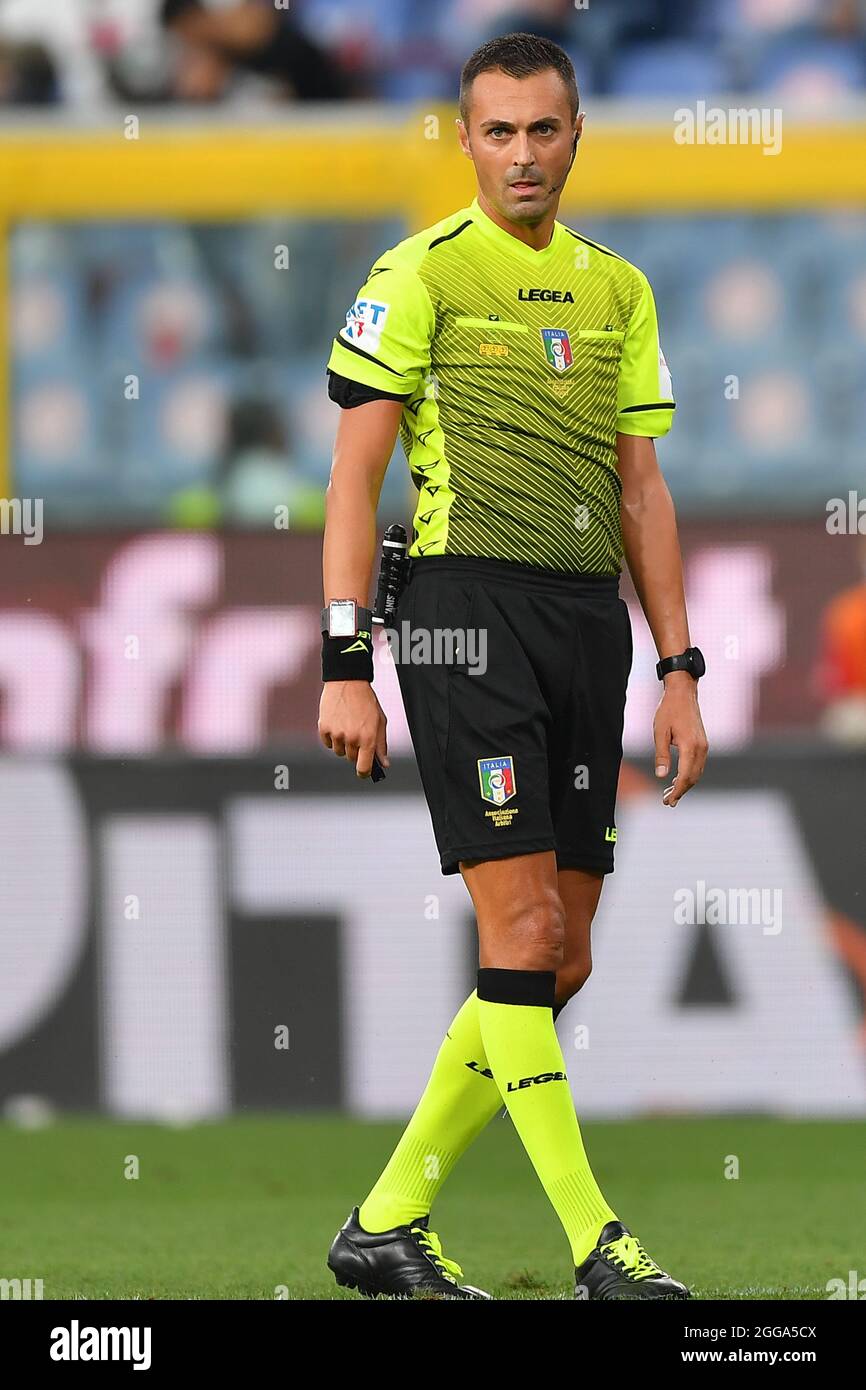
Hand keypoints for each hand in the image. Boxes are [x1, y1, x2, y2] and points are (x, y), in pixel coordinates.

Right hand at [318, 681, 388, 778]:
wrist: (348, 682)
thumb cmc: (366, 701)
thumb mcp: (380, 722)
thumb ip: (381, 745)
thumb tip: (384, 763)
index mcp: (368, 738)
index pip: (363, 768)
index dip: (364, 773)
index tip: (364, 772)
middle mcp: (351, 738)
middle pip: (351, 759)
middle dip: (355, 751)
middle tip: (358, 735)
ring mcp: (336, 734)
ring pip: (339, 751)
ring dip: (343, 744)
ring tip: (347, 726)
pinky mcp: (324, 727)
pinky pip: (327, 743)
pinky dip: (332, 738)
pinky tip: (338, 723)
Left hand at [653, 673, 707, 806]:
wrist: (683, 693)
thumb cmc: (668, 710)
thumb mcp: (659, 732)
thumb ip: (661, 755)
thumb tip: (661, 776)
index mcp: (690, 746)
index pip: (685, 776)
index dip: (677, 791)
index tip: (668, 801)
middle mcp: (701, 748)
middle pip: (693, 778)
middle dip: (681, 791)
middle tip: (667, 802)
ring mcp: (704, 746)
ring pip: (697, 773)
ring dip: (685, 785)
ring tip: (670, 794)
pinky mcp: (703, 743)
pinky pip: (698, 765)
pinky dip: (689, 775)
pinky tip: (678, 779)